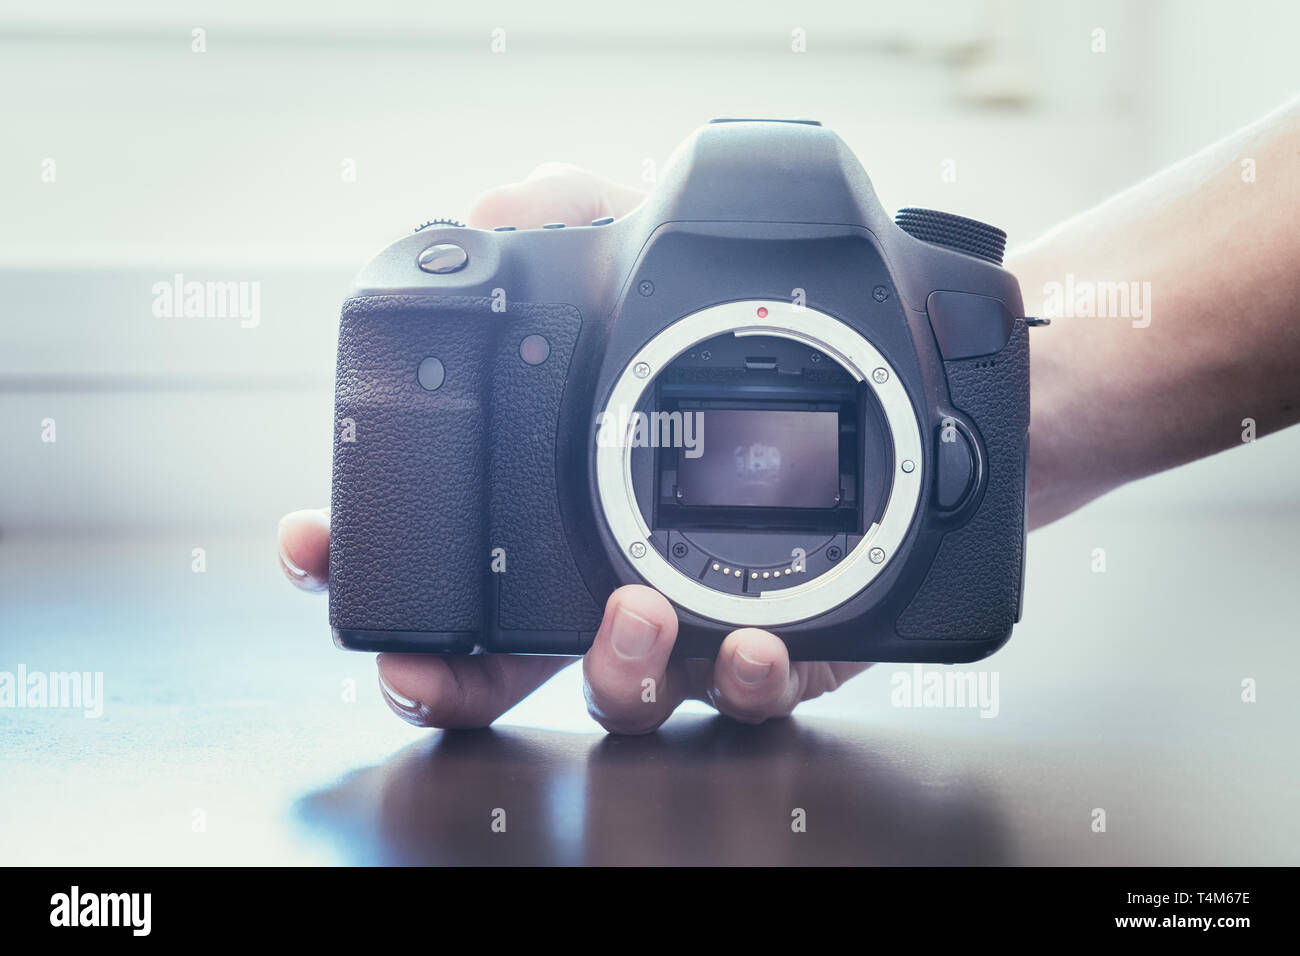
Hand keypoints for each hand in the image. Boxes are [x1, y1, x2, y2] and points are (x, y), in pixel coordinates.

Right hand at [277, 164, 868, 733]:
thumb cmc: (742, 336)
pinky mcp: (778, 646)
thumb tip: (505, 205)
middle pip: (493, 669)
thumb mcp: (661, 258)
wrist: (882, 374)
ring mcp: (689, 626)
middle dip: (440, 680)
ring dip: (612, 674)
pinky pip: (753, 696)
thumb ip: (584, 214)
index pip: (433, 558)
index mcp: (550, 513)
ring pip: (621, 697)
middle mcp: (602, 582)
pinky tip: (759, 641)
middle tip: (422, 667)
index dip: (362, 566)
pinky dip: (748, 680)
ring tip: (638, 612)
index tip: (313, 548)